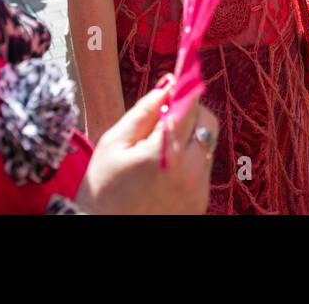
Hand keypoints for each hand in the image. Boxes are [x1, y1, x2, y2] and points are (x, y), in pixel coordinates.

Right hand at [75, 84, 217, 214]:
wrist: (101, 237)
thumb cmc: (100, 192)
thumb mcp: (113, 144)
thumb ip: (144, 111)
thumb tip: (168, 83)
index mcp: (167, 153)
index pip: (191, 103)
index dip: (187, 85)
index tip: (183, 70)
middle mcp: (191, 171)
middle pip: (208, 122)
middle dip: (190, 113)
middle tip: (162, 119)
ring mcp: (199, 189)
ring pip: (207, 145)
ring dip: (189, 138)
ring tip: (157, 152)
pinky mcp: (201, 203)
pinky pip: (202, 168)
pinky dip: (188, 162)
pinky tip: (162, 173)